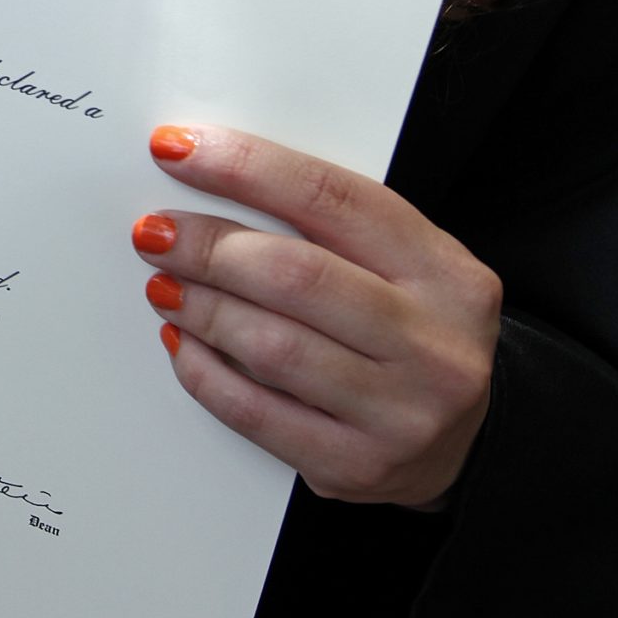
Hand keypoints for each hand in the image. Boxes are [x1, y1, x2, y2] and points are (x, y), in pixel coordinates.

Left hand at [134, 125, 500, 507]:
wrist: (461, 446)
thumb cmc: (409, 336)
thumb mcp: (403, 271)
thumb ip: (328, 231)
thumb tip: (211, 181)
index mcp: (449, 275)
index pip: (334, 200)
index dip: (247, 168)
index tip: (176, 149)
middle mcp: (435, 345)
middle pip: (296, 275)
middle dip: (209, 246)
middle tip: (155, 232)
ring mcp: (401, 414)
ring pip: (271, 346)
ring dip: (200, 307)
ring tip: (164, 285)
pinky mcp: (355, 467)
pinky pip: (253, 412)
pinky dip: (202, 370)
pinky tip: (181, 342)